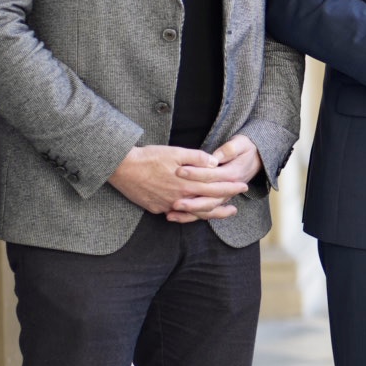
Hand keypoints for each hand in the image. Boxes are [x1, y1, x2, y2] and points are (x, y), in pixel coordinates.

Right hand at [108, 143, 246, 220]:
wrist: (122, 168)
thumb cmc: (150, 157)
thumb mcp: (176, 152)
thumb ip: (197, 158)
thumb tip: (215, 164)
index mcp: (187, 183)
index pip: (215, 187)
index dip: (230, 187)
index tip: (243, 186)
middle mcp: (179, 197)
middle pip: (208, 204)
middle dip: (224, 204)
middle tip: (237, 205)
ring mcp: (167, 205)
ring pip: (193, 213)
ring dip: (209, 214)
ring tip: (221, 214)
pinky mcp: (157, 208)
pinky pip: (176, 213)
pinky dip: (188, 213)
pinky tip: (194, 212)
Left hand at [169, 135, 263, 222]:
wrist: (258, 159)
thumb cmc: (246, 149)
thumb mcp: (240, 144)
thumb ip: (228, 150)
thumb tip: (214, 159)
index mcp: (233, 174)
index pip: (212, 176)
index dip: (195, 174)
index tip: (179, 171)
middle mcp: (229, 189)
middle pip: (209, 198)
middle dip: (191, 201)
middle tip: (174, 201)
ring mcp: (223, 196)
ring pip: (206, 209)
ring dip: (189, 212)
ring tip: (171, 211)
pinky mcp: (217, 200)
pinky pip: (204, 213)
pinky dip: (189, 216)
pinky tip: (172, 216)